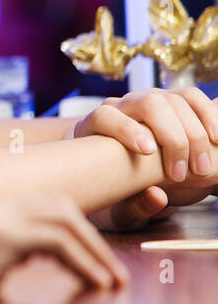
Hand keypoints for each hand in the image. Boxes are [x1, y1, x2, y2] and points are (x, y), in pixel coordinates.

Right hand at [0, 196, 127, 303]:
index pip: (43, 209)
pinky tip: (97, 285)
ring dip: (96, 250)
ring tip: (113, 281)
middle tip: (113, 273)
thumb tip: (44, 277)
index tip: (97, 266)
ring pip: (64, 219)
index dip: (77, 235)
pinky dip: (85, 262)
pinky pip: (58, 241)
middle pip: (59, 207)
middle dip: (92, 239)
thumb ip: (7, 269)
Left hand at [67, 88, 217, 227]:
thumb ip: (135, 205)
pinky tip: (216, 139)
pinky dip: (207, 115)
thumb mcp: (120, 203)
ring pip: (172, 100)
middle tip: (181, 175)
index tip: (147, 151)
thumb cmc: (119, 186)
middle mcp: (122, 107)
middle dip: (171, 138)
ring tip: (201, 168)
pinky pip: (192, 97)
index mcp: (96, 128)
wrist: (130, 167)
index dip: (124, 130)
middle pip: (147, 104)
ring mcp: (147, 99)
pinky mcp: (171, 99)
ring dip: (193, 133)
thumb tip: (157, 196)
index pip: (104, 117)